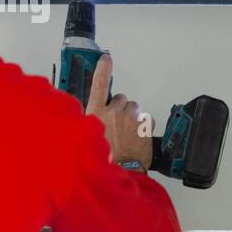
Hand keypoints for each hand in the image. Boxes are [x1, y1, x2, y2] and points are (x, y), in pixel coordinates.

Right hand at [85, 54, 151, 170]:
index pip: (98, 84)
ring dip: (131, 118)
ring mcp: (131, 117)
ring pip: (134, 108)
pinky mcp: (146, 124)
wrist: (121, 173)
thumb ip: (90, 121)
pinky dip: (142, 126)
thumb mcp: (86, 137)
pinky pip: (145, 118)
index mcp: (95, 113)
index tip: (106, 58)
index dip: (102, 69)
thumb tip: (94, 115)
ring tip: (127, 135)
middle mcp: (113, 111)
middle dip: (120, 110)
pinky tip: (136, 139)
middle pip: (120, 99)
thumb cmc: (103, 158)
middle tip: (116, 127)